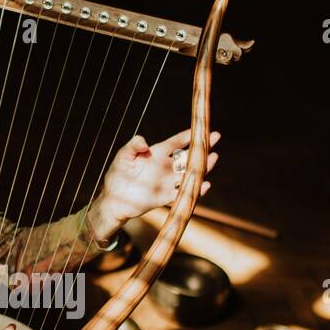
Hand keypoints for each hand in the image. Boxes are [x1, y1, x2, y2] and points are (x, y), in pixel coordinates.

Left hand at [94, 129, 221, 229]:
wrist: (114, 199)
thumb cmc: (117, 174)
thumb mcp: (123, 156)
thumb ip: (133, 146)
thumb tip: (144, 143)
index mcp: (157, 154)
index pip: (176, 143)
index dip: (187, 136)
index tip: (200, 129)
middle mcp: (165, 167)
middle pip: (187, 156)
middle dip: (201, 149)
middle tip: (215, 139)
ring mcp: (167, 182)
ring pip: (189, 173)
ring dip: (202, 167)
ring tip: (214, 158)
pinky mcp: (166, 197)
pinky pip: (183, 193)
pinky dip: (195, 189)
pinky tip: (205, 185)